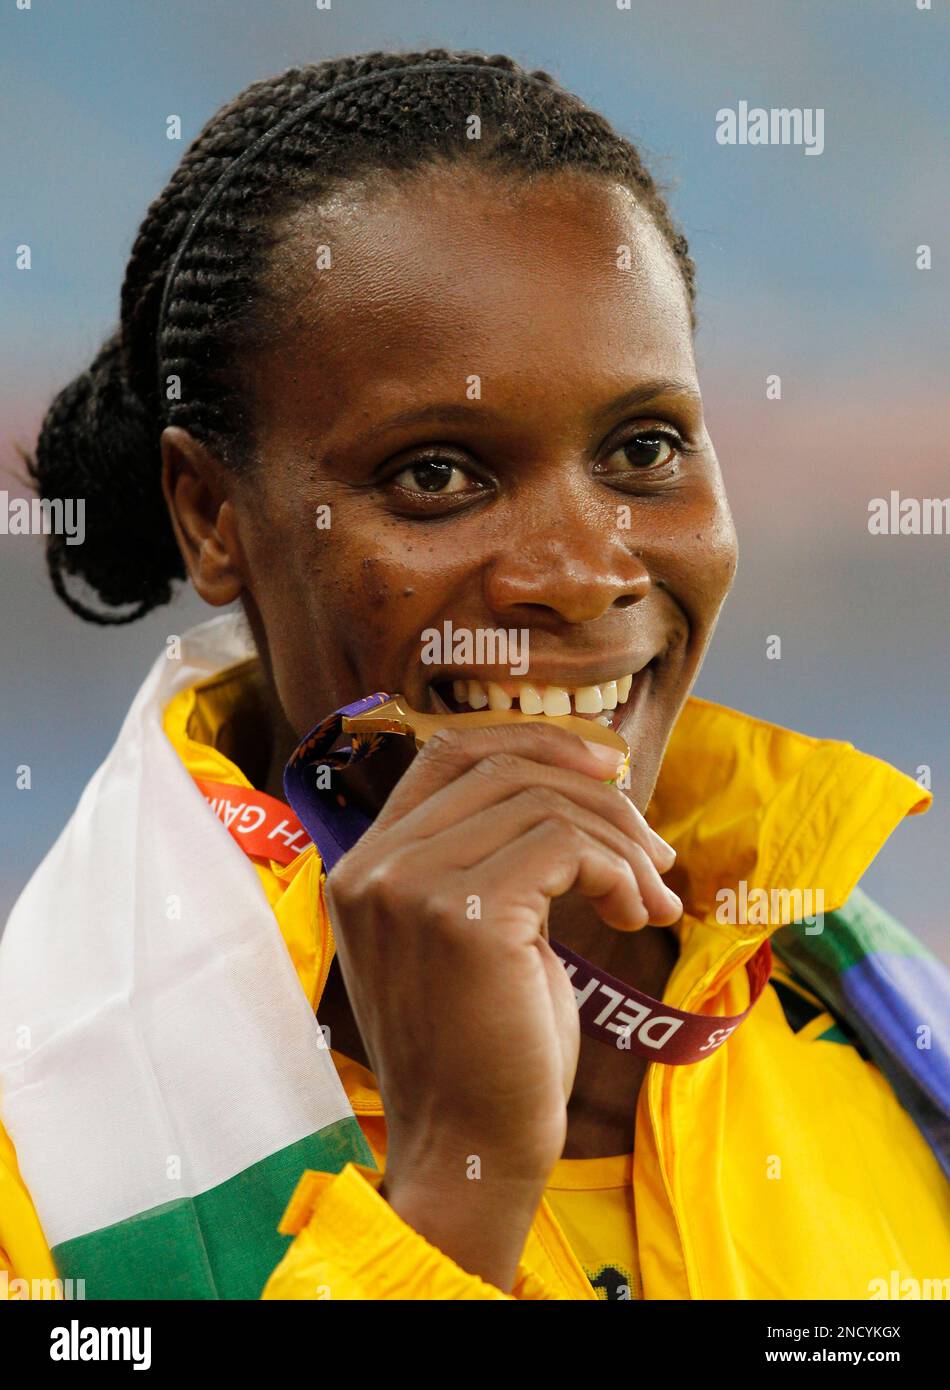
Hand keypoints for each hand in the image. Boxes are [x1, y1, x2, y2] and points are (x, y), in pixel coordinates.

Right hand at [323, 721, 680, 1287]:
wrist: (470, 1153)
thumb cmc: (487, 1051)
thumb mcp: (473, 934)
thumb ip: (489, 859)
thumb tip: (573, 787)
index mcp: (366, 866)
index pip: (447, 754)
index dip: (532, 743)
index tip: (603, 767)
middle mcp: (373, 867)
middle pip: (502, 769)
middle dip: (595, 795)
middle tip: (652, 852)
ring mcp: (409, 888)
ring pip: (541, 803)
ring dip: (620, 842)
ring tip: (652, 897)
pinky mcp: (464, 917)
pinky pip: (564, 846)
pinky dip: (617, 870)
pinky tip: (634, 915)